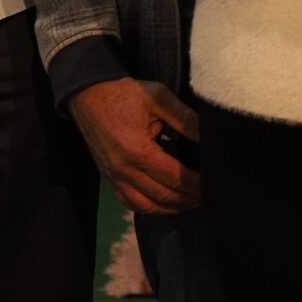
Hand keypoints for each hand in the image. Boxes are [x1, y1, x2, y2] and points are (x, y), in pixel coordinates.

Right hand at [68, 78, 200, 214]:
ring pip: (144, 206)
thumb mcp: (159, 98)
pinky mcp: (108, 177)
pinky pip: (129, 202)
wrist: (88, 94)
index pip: (174, 177)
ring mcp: (113, 177)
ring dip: (169, 208)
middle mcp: (124, 170)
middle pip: (162, 196)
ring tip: (190, 201)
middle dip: (187, 199)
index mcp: (138, 151)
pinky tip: (164, 202)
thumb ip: (185, 119)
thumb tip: (209, 137)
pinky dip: (149, 207)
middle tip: (209, 195)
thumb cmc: (125, 93)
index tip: (214, 184)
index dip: (196, 184)